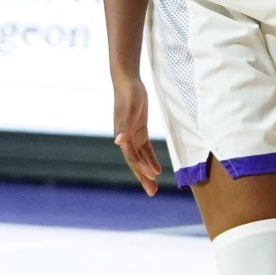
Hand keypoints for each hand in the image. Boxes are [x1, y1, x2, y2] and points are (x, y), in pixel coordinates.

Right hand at [111, 74, 161, 194]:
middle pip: (135, 163)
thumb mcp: (128, 111)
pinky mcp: (139, 130)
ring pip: (140, 158)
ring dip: (147, 171)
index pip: (133, 157)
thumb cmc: (128, 95)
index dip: (142, 168)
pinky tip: (157, 168)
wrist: (127, 81)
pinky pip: (145, 149)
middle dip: (143, 178)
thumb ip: (124, 127)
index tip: (152, 178)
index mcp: (123, 136)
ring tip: (154, 186)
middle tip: (152, 192)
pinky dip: (150, 159)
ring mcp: (132, 135)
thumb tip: (118, 142)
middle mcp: (126, 139)